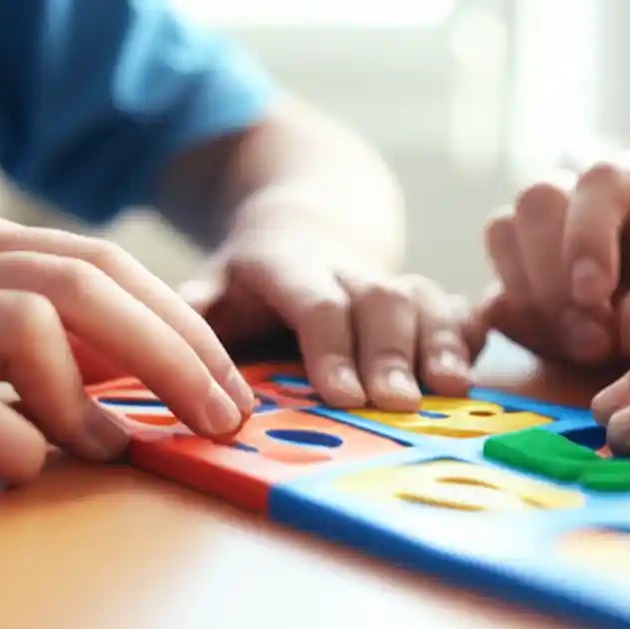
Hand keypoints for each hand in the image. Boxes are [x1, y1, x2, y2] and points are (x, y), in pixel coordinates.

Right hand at [0, 198, 253, 481]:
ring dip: (96, 390)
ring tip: (117, 445)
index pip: (100, 262)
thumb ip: (14, 336)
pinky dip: (6, 435)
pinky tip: (26, 464)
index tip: (224, 382)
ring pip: (34, 319)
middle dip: (175, 350)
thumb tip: (114, 385)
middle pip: (89, 280)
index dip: (177, 324)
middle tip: (222, 417)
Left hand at [180, 223, 483, 410]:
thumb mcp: (218, 283)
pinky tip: (471, 371)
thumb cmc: (254, 276)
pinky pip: (453, 306)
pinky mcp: (423, 293)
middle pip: (378, 300)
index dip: (331, 347)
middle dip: (390, 352)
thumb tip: (158, 339)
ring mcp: (390, 278)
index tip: (343, 395)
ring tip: (448, 390)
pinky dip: (466, 335)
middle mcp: (347, 268)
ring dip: (437, 343)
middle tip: (396, 404)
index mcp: (289, 266)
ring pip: (422, 298)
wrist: (306, 224)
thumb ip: (196, 311)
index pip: (315, 302)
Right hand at [479, 144, 629, 365]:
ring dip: (530, 297)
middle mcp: (599, 191)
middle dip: (553, 276)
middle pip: (538, 198)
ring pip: (505, 232)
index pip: (603, 179)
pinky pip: (497, 281)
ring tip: (583, 347)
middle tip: (593, 341)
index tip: (595, 298)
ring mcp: (558, 227)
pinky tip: (558, 347)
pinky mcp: (531, 268)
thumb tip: (624, 324)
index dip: (586, 234)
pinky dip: (517, 319)